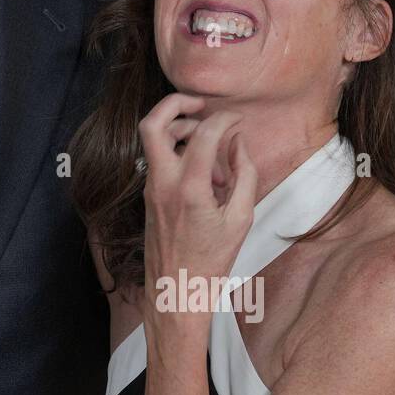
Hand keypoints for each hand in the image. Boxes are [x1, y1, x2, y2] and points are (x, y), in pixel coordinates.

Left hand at [138, 94, 256, 315]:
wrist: (176, 290)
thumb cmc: (212, 261)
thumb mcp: (241, 219)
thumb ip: (245, 174)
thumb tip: (239, 142)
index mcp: (189, 189)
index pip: (203, 134)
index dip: (224, 119)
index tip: (238, 120)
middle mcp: (162, 183)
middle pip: (153, 123)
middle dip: (176, 104)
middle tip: (202, 105)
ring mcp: (151, 188)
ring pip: (153, 139)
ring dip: (181, 131)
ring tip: (215, 154)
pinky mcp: (149, 195)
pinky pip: (160, 160)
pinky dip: (180, 153)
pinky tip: (208, 176)